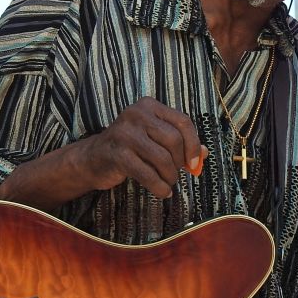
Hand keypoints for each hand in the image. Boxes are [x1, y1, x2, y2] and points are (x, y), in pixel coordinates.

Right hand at [76, 97, 205, 197]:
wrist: (92, 159)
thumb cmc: (130, 148)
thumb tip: (204, 153)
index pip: (183, 122)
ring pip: (162, 158)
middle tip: (176, 173)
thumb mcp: (155, 139)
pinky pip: (147, 173)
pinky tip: (162, 192)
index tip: (194, 163)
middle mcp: (136, 114)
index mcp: (149, 106)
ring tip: (168, 182)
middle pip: (174, 140)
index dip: (193, 144)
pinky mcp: (117, 154)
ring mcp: (125, 133)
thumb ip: (180, 142)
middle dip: (180, 162)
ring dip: (170, 176)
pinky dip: (159, 186)